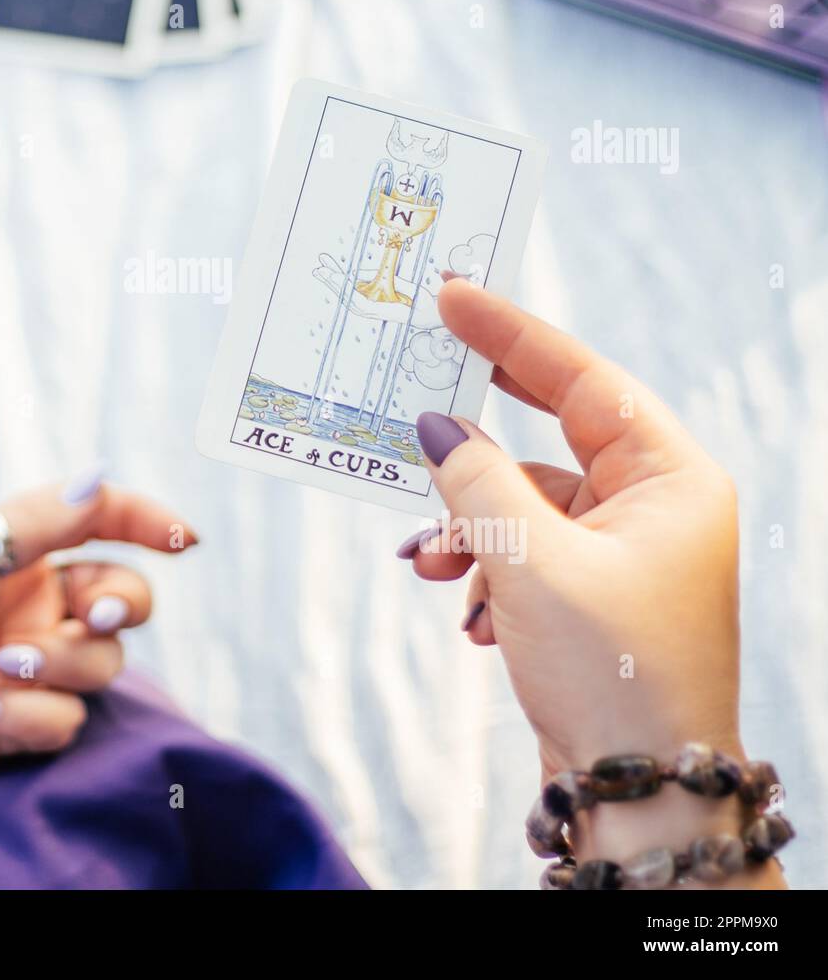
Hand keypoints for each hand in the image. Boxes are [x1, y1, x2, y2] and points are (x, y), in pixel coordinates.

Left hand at [0, 479, 195, 807]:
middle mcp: (29, 603)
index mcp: (14, 551)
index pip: (99, 523)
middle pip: (122, 597)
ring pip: (101, 661)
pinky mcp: (16, 721)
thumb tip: (101, 475)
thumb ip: (41, 520)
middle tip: (90, 612)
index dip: (148, 522)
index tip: (186, 537)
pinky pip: (66, 718)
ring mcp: (25, 663)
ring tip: (3, 668)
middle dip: (121, 605)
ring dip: (61, 664)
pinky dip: (30, 716)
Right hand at [403, 279, 780, 875]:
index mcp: (671, 479)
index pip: (584, 379)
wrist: (640, 797)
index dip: (513, 334)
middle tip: (422, 376)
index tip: (455, 297)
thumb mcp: (532, 561)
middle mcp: (653, 505)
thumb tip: (435, 425)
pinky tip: (466, 608)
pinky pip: (520, 549)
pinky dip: (483, 567)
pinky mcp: (589, 593)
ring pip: (522, 501)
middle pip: (552, 433)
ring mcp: (621, 551)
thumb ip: (476, 479)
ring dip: (468, 526)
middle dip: (480, 433)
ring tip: (432, 560)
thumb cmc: (612, 671)